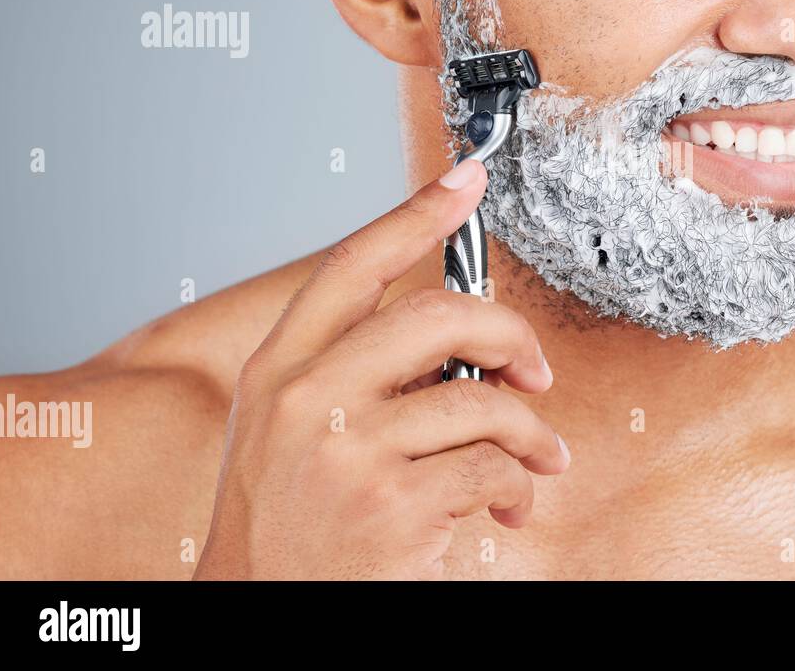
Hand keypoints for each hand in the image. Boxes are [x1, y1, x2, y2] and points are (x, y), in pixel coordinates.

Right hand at [193, 159, 566, 579]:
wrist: (258, 614)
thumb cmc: (286, 529)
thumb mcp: (289, 433)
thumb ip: (353, 377)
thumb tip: (460, 344)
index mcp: (280, 371)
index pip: (354, 266)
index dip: (417, 214)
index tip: (466, 180)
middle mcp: (306, 398)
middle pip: (437, 316)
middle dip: (508, 332)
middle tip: (532, 366)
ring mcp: (347, 450)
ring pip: (481, 399)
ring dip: (529, 433)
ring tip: (536, 460)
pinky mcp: (391, 504)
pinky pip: (491, 467)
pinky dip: (517, 487)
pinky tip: (506, 507)